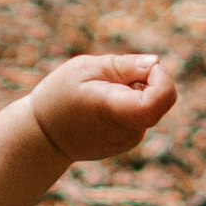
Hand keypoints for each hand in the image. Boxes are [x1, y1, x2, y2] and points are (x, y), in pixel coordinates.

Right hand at [20, 51, 179, 165]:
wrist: (43, 138)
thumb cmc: (59, 97)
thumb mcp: (86, 68)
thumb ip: (124, 66)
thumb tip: (155, 63)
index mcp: (115, 109)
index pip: (161, 99)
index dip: (161, 78)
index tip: (144, 67)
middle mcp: (128, 131)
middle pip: (160, 99)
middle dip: (146, 78)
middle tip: (112, 76)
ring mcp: (130, 140)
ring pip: (151, 104)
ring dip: (135, 90)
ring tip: (101, 92)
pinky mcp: (128, 142)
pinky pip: (141, 113)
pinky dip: (129, 102)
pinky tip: (101, 106)